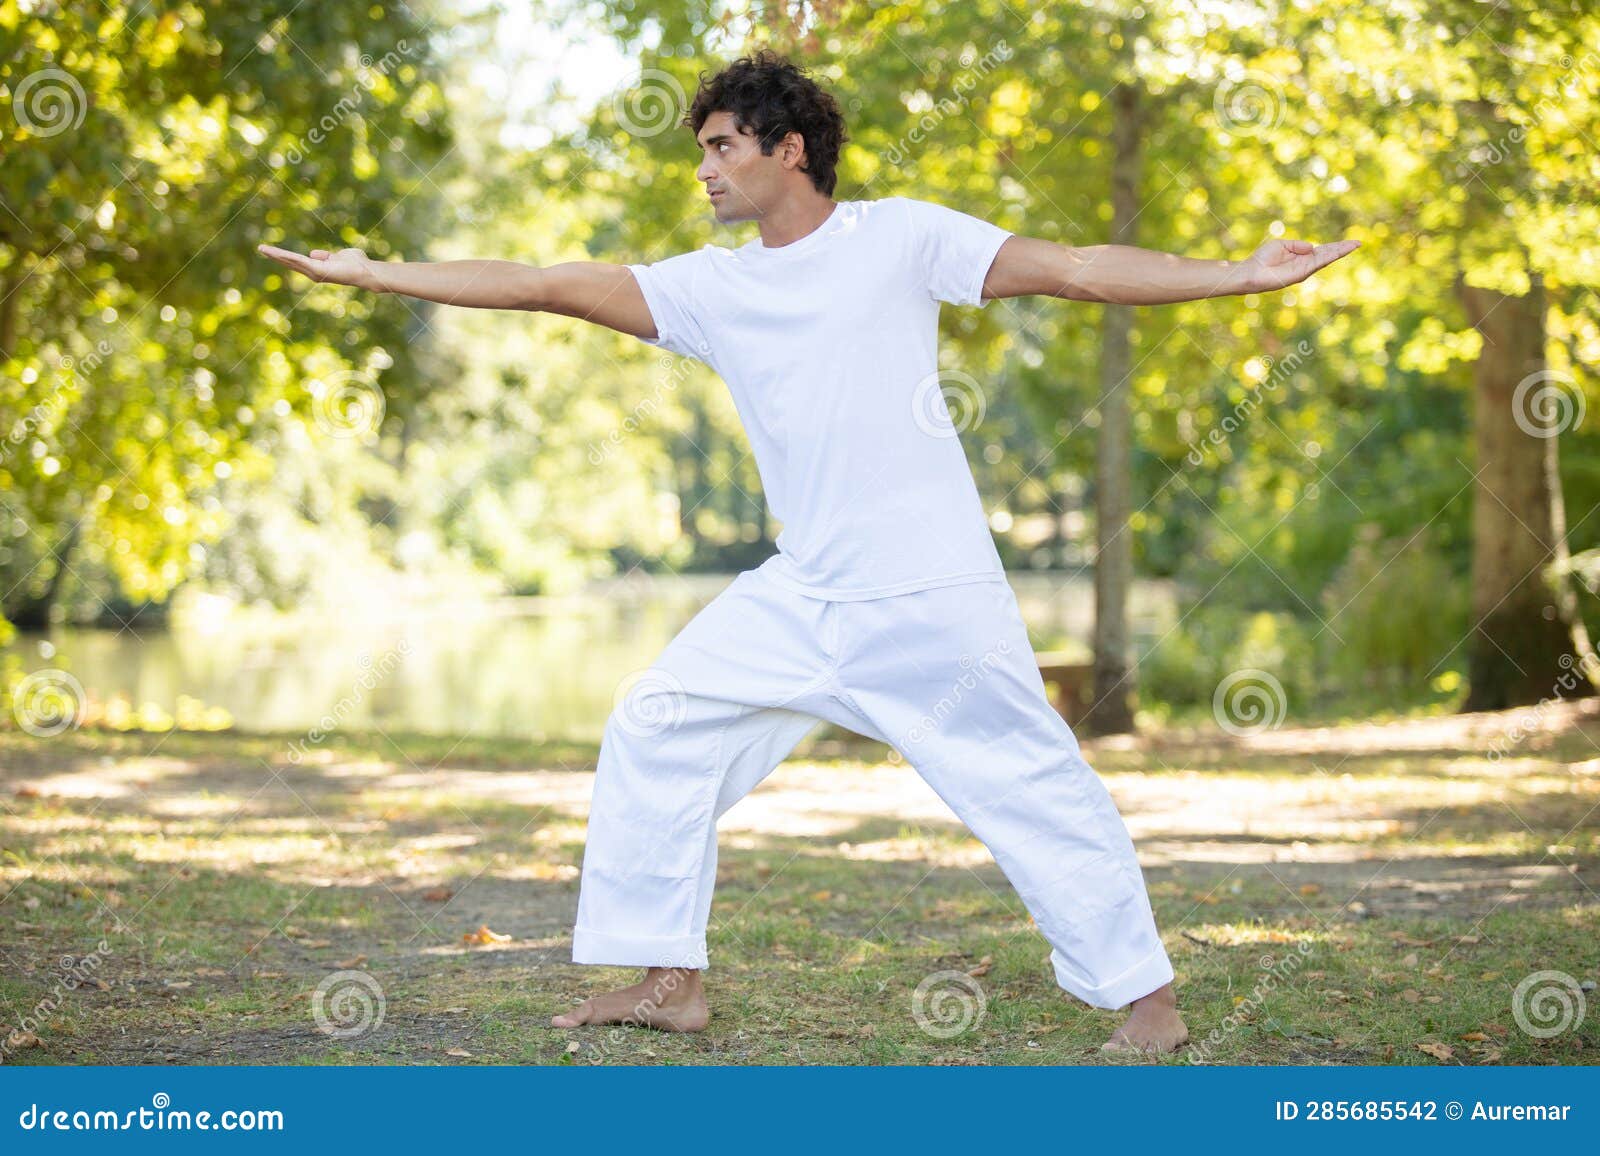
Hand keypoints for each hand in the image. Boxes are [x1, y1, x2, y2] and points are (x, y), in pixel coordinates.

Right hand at [256, 243, 379, 290]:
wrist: (365, 270)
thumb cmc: (356, 263)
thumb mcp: (337, 256)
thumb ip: (325, 255)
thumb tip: (313, 253)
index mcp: (318, 269)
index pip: (297, 262)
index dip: (285, 256)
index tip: (272, 251)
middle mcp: (314, 273)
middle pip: (290, 262)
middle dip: (275, 256)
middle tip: (261, 248)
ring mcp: (314, 272)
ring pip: (291, 261)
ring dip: (276, 255)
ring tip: (262, 248)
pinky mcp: (316, 269)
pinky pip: (297, 260)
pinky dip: (286, 255)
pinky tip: (274, 251)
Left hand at [1233, 237, 1359, 293]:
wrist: (1251, 271)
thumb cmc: (1263, 258)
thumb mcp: (1282, 245)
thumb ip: (1298, 245)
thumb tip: (1312, 247)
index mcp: (1302, 257)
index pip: (1323, 250)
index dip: (1336, 246)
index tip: (1350, 242)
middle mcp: (1305, 264)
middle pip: (1328, 255)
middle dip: (1343, 249)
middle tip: (1358, 242)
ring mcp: (1304, 270)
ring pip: (1326, 259)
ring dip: (1339, 252)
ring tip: (1353, 245)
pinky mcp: (1300, 273)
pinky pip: (1316, 263)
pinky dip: (1327, 257)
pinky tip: (1337, 251)